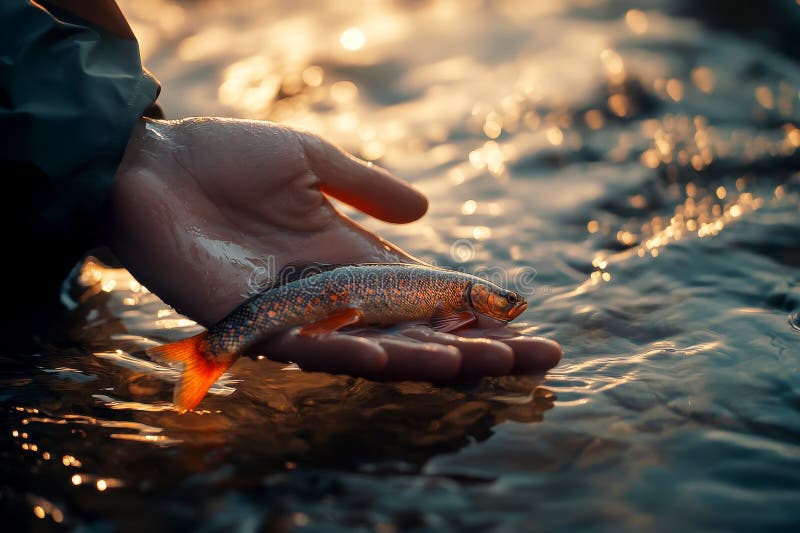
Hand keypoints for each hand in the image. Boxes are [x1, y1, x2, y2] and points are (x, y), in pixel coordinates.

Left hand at [110, 117, 560, 380]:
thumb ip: (365, 186)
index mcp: (346, 257)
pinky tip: (387, 358)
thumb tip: (428, 211)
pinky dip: (344, 355)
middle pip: (413, 330)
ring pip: (370, 347)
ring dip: (425, 359)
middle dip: (475, 345)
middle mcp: (329, 294)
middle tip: (539, 358)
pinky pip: (303, 347)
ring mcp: (292, 312)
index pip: (423, 294)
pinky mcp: (247, 321)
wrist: (146, 163)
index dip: (473, 308)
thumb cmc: (223, 155)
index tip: (524, 320)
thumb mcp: (310, 158)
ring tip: (485, 366)